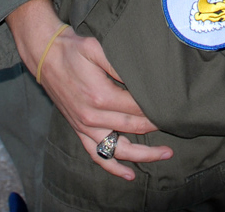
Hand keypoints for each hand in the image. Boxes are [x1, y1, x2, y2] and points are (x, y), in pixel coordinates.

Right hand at [8, 0, 171, 180]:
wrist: (45, 56)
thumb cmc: (73, 50)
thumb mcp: (97, 49)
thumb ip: (120, 66)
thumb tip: (142, 78)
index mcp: (100, 96)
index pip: (137, 108)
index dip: (157, 107)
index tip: (173, 105)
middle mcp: (93, 116)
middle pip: (133, 129)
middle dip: (157, 128)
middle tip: (179, 125)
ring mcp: (85, 127)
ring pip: (117, 150)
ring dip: (142, 155)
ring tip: (164, 154)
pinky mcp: (79, 130)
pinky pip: (96, 155)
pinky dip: (113, 167)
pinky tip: (129, 174)